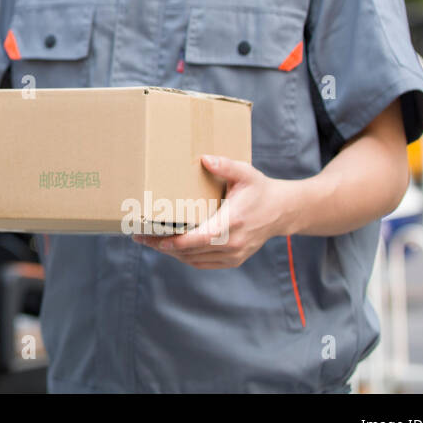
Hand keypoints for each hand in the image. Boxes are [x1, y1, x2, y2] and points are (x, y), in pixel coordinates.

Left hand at [130, 154, 295, 268]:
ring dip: (171, 253)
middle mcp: (233, 242)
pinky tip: (171, 248)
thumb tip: (205, 159)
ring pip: (195, 260)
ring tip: (150, 241)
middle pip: (191, 251)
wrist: (282, 211)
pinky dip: (185, 258)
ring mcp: (234, 254)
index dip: (174, 241)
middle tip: (140, 236)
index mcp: (233, 221)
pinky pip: (204, 263)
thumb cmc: (260, 189)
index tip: (151, 237)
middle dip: (163, 245)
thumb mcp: (246, 173)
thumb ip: (226, 165)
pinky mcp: (234, 260)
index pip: (199, 238)